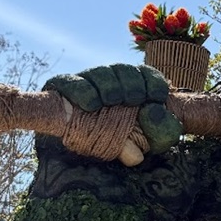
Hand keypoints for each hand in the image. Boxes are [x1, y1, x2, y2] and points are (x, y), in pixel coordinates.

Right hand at [45, 64, 182, 155]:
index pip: (146, 73)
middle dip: (133, 84)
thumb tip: (147, 131)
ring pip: (101, 73)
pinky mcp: (62, 86)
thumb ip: (157, 135)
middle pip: (124, 70)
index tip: (157, 96)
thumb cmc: (116, 144)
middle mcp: (110, 80)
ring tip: (111, 102)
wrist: (73, 151)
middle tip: (133, 101)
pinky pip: (73, 82)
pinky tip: (91, 105)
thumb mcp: (144, 143)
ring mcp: (86, 81)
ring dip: (110, 87)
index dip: (154, 81)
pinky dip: (84, 92)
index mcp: (132, 88)